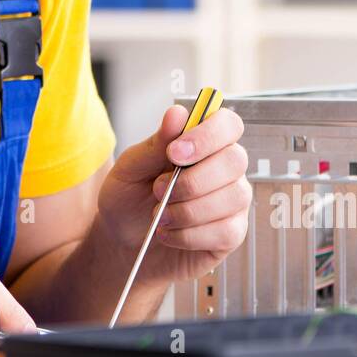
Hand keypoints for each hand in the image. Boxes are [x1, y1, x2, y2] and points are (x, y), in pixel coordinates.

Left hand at [97, 104, 250, 283]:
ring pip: (232, 197)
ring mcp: (232, 201)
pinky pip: (226, 231)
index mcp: (203, 143)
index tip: (174, 152)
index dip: (207, 136)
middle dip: (193, 179)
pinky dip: (190, 235)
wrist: (121, 242)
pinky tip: (170, 233)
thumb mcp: (131, 168)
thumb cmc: (128, 199)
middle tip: (158, 189)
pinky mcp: (231, 233)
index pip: (227, 124)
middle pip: (235, 161)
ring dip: (188, 209)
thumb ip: (156, 143)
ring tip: (160, 214)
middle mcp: (224, 168)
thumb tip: (177, 114)